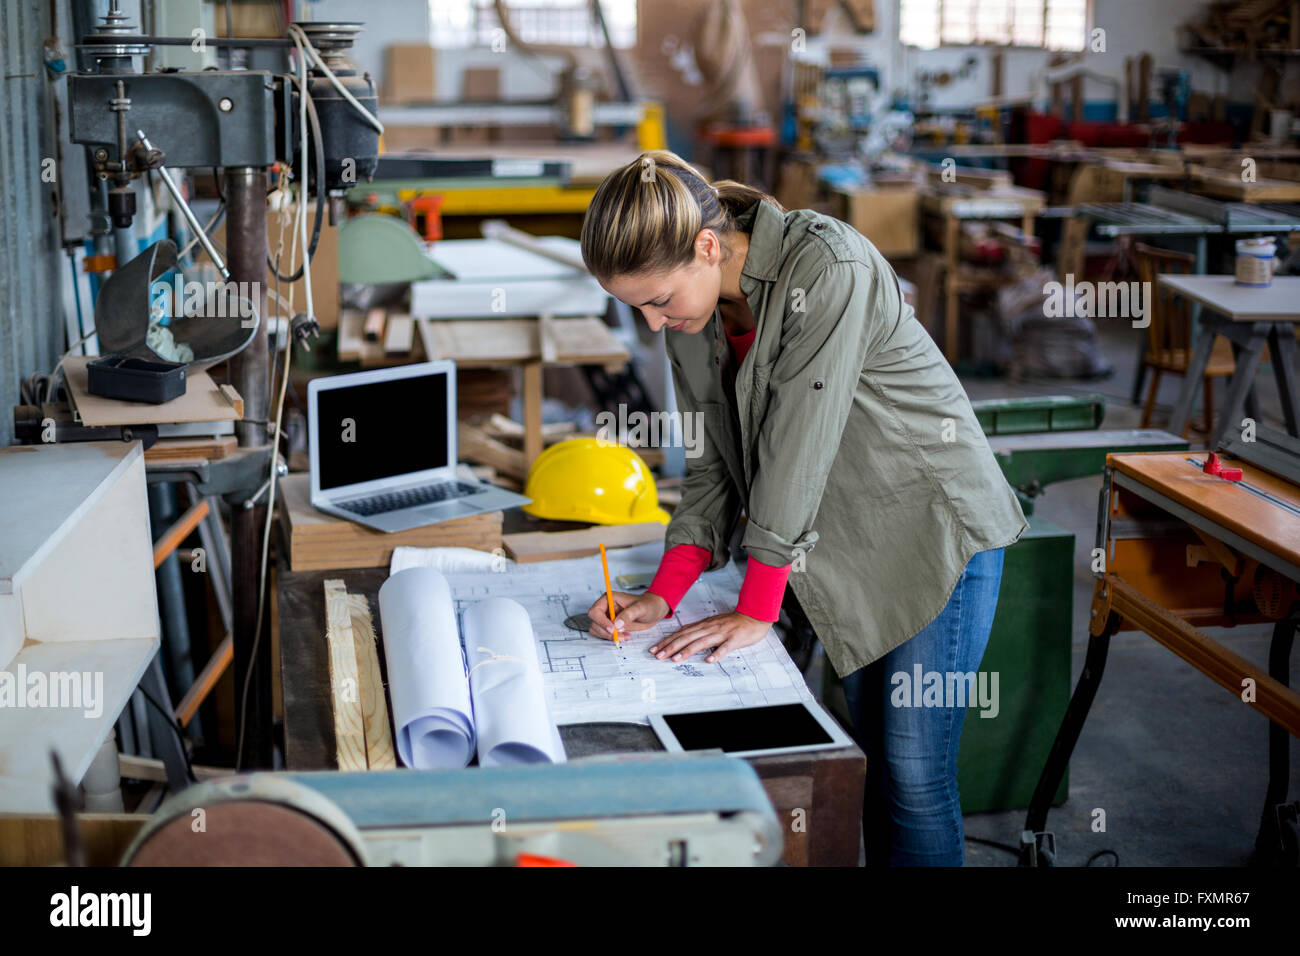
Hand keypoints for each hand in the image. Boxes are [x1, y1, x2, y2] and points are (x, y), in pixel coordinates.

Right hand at [588, 591, 668, 639]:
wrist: (654, 610)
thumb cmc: (648, 604)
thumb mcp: (641, 608)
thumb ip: (628, 615)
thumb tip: (616, 624)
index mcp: (609, 599)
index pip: (595, 611)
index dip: (601, 622)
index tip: (613, 629)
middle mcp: (606, 608)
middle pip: (595, 623)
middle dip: (606, 632)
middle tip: (620, 635)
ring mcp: (607, 617)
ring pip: (598, 630)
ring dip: (609, 636)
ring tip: (625, 636)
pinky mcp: (612, 626)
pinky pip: (604, 634)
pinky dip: (612, 638)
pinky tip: (625, 636)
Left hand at [650, 611, 768, 663]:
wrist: (753, 616)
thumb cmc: (732, 622)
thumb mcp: (711, 623)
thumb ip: (698, 629)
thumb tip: (681, 634)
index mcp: (703, 625)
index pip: (681, 633)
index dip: (667, 641)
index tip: (654, 649)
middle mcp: (709, 628)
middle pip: (687, 637)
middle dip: (671, 647)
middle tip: (658, 656)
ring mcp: (721, 633)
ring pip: (701, 642)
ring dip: (688, 650)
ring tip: (676, 659)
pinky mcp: (734, 639)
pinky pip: (724, 647)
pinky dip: (717, 654)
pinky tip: (709, 661)